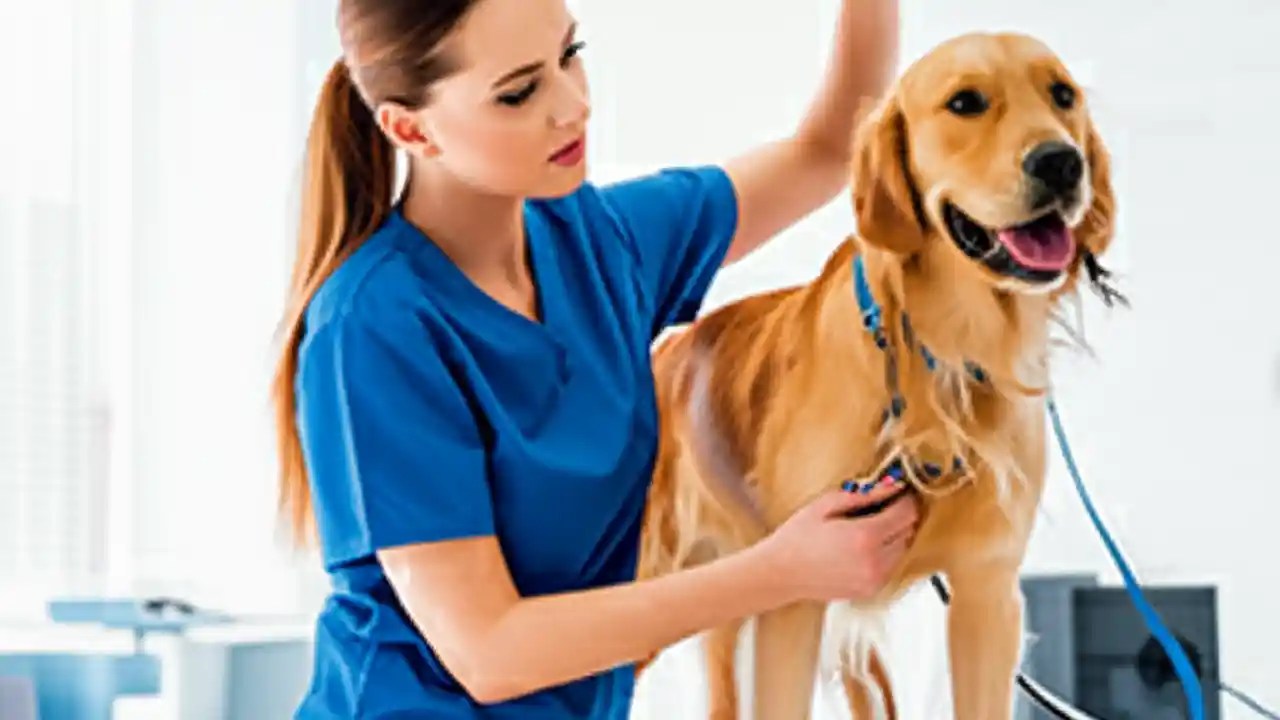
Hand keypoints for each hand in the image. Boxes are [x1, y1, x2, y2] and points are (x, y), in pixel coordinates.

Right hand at [759, 480, 918, 602]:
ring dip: (893, 535)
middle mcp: (875, 561)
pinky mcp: (870, 590)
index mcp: (865, 536)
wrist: (780, 573)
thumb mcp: (825, 505)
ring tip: (867, 527)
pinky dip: (885, 553)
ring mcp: (874, 579)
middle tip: (879, 507)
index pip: (906, 513)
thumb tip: (891, 485)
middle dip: (899, 516)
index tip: (895, 491)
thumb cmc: (797, 537)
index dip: (903, 499)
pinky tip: (861, 546)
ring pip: (902, 549)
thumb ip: (863, 495)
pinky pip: (890, 566)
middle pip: (908, 531)